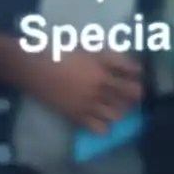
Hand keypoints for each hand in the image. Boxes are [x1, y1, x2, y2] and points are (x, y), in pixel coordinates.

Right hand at [25, 52, 142, 133]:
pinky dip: (105, 126)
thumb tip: (127, 63)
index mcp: (103, 65)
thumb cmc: (60, 51)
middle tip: (133, 92)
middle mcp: (101, 85)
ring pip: (119, 113)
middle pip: (131, 93)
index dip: (139, 73)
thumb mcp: (88, 45)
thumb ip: (108, 54)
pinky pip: (99, 128)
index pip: (133, 70)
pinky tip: (103, 121)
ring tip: (118, 106)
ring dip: (122, 109)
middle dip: (136, 93)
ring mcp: (90, 102)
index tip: (139, 74)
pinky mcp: (78, 116)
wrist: (35, 67)